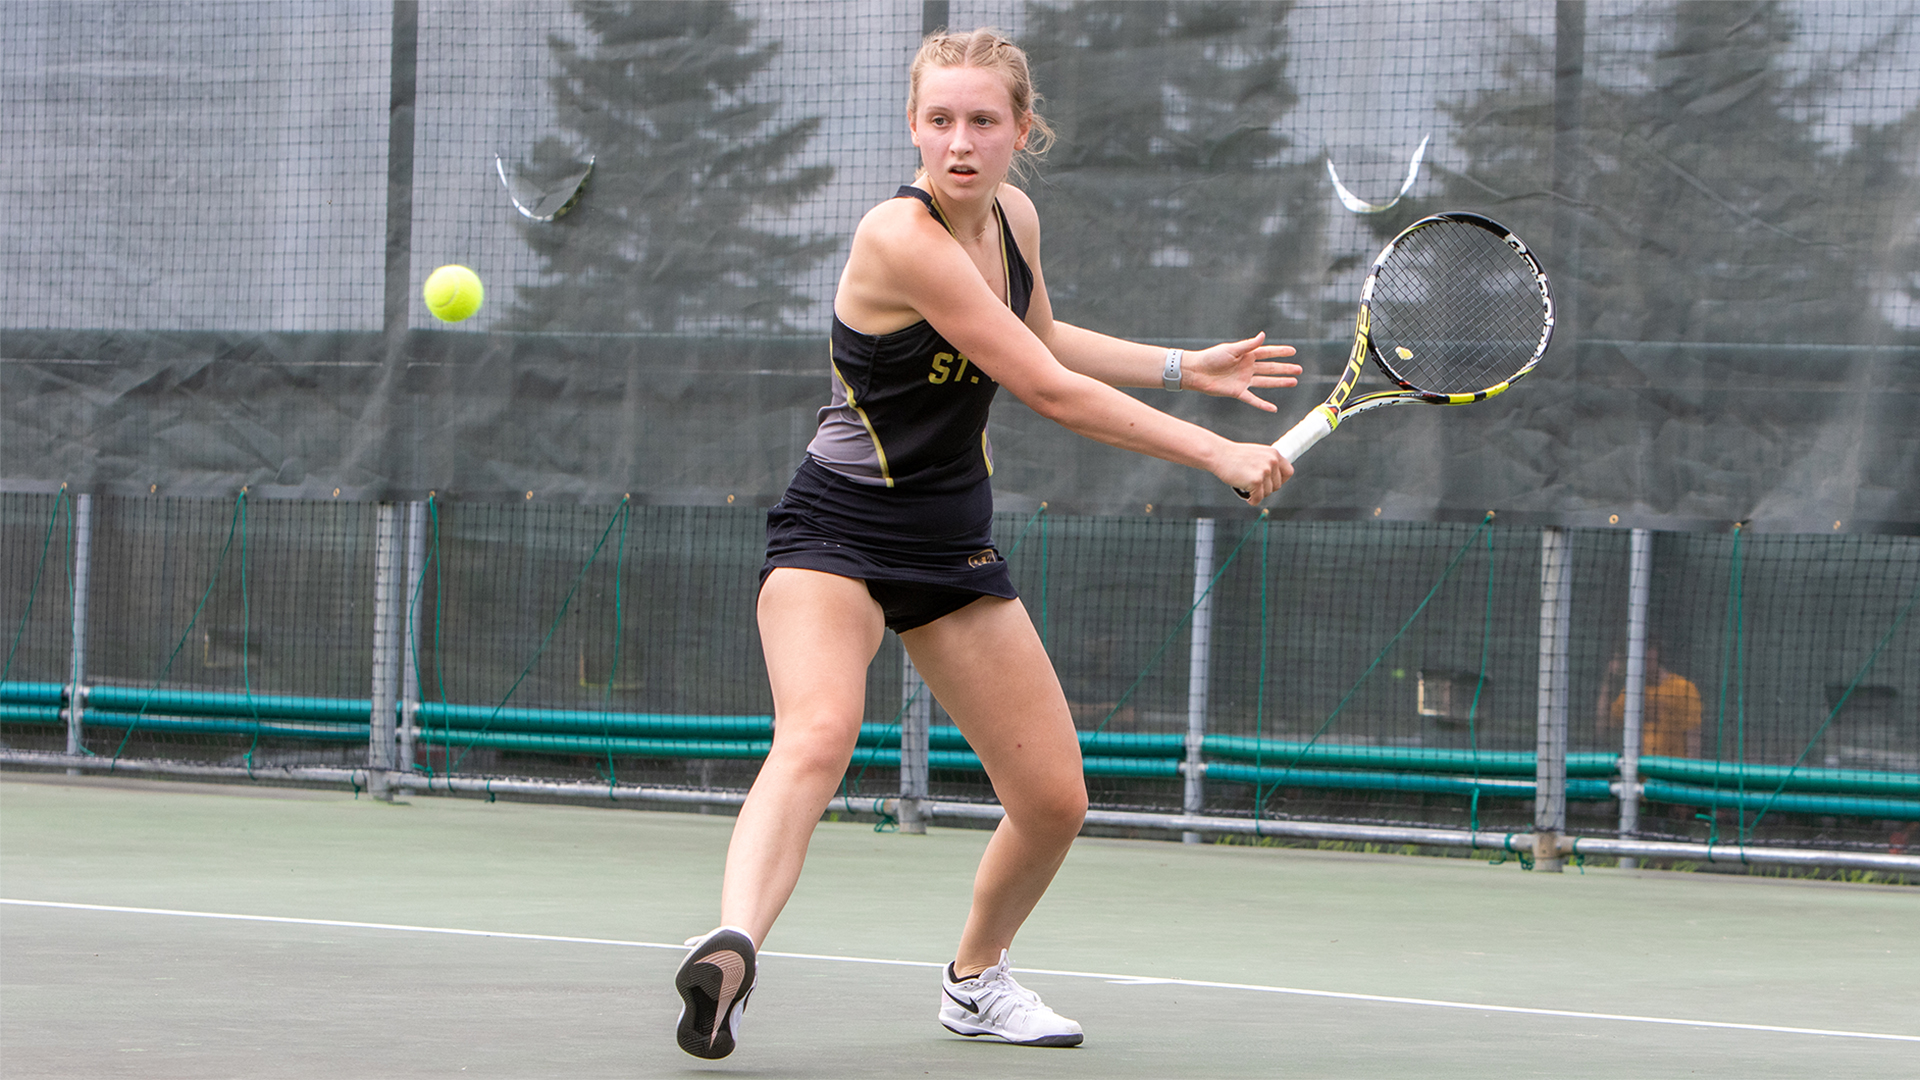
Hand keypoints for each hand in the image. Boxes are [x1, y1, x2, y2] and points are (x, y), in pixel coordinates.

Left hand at [1179, 332, 1301, 411]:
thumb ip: (1248, 345)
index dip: (1280, 352)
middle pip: (1270, 368)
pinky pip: (1253, 399)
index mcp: (1246, 355)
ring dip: (1280, 382)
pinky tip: (1273, 408)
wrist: (1196, 372)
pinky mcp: (1237, 392)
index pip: (1267, 352)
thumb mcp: (1231, 350)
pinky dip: (1263, 404)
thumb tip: (1263, 335)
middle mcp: (1247, 367)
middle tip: (1300, 369)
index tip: (1293, 351)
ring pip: (1266, 382)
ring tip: (1294, 382)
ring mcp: (1244, 380)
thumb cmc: (1211, 357)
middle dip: (1285, 369)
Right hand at [1214, 440, 1292, 503]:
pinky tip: (1246, 496)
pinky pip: (1258, 499)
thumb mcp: (1257, 454)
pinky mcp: (1256, 481)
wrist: (1219, 454)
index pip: (1289, 472)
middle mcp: (1272, 461)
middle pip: (1277, 486)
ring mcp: (1265, 471)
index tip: (1270, 484)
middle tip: (1253, 486)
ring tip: (1246, 486)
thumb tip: (1276, 479)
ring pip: (1267, 493)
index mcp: (1274, 454)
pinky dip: (1252, 500)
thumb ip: (1268, 463)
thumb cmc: (1235, 456)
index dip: (1280, 481)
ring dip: (1257, 494)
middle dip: (1265, 489)